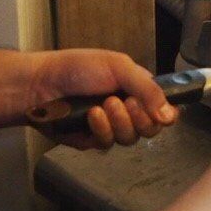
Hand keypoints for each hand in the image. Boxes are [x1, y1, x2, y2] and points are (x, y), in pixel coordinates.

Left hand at [30, 49, 176, 148]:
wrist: (40, 84)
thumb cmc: (77, 67)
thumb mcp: (118, 66)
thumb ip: (147, 88)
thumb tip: (170, 115)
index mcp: (136, 89)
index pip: (163, 108)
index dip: (166, 114)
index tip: (161, 113)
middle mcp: (127, 110)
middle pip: (150, 128)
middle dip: (140, 118)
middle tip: (125, 103)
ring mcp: (110, 127)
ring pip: (130, 138)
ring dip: (119, 122)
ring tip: (102, 106)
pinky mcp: (92, 140)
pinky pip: (108, 144)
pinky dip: (101, 129)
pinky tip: (90, 116)